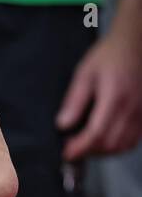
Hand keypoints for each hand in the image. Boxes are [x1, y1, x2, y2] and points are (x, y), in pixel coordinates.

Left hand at [57, 27, 141, 160]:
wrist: (135, 44)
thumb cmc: (109, 56)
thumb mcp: (84, 74)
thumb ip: (74, 101)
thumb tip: (63, 125)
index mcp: (115, 97)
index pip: (97, 134)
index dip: (80, 148)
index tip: (66, 152)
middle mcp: (131, 108)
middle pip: (110, 144)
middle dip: (89, 152)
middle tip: (72, 148)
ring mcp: (141, 112)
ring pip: (123, 145)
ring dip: (103, 152)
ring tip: (86, 145)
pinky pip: (133, 139)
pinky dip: (117, 146)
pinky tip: (104, 140)